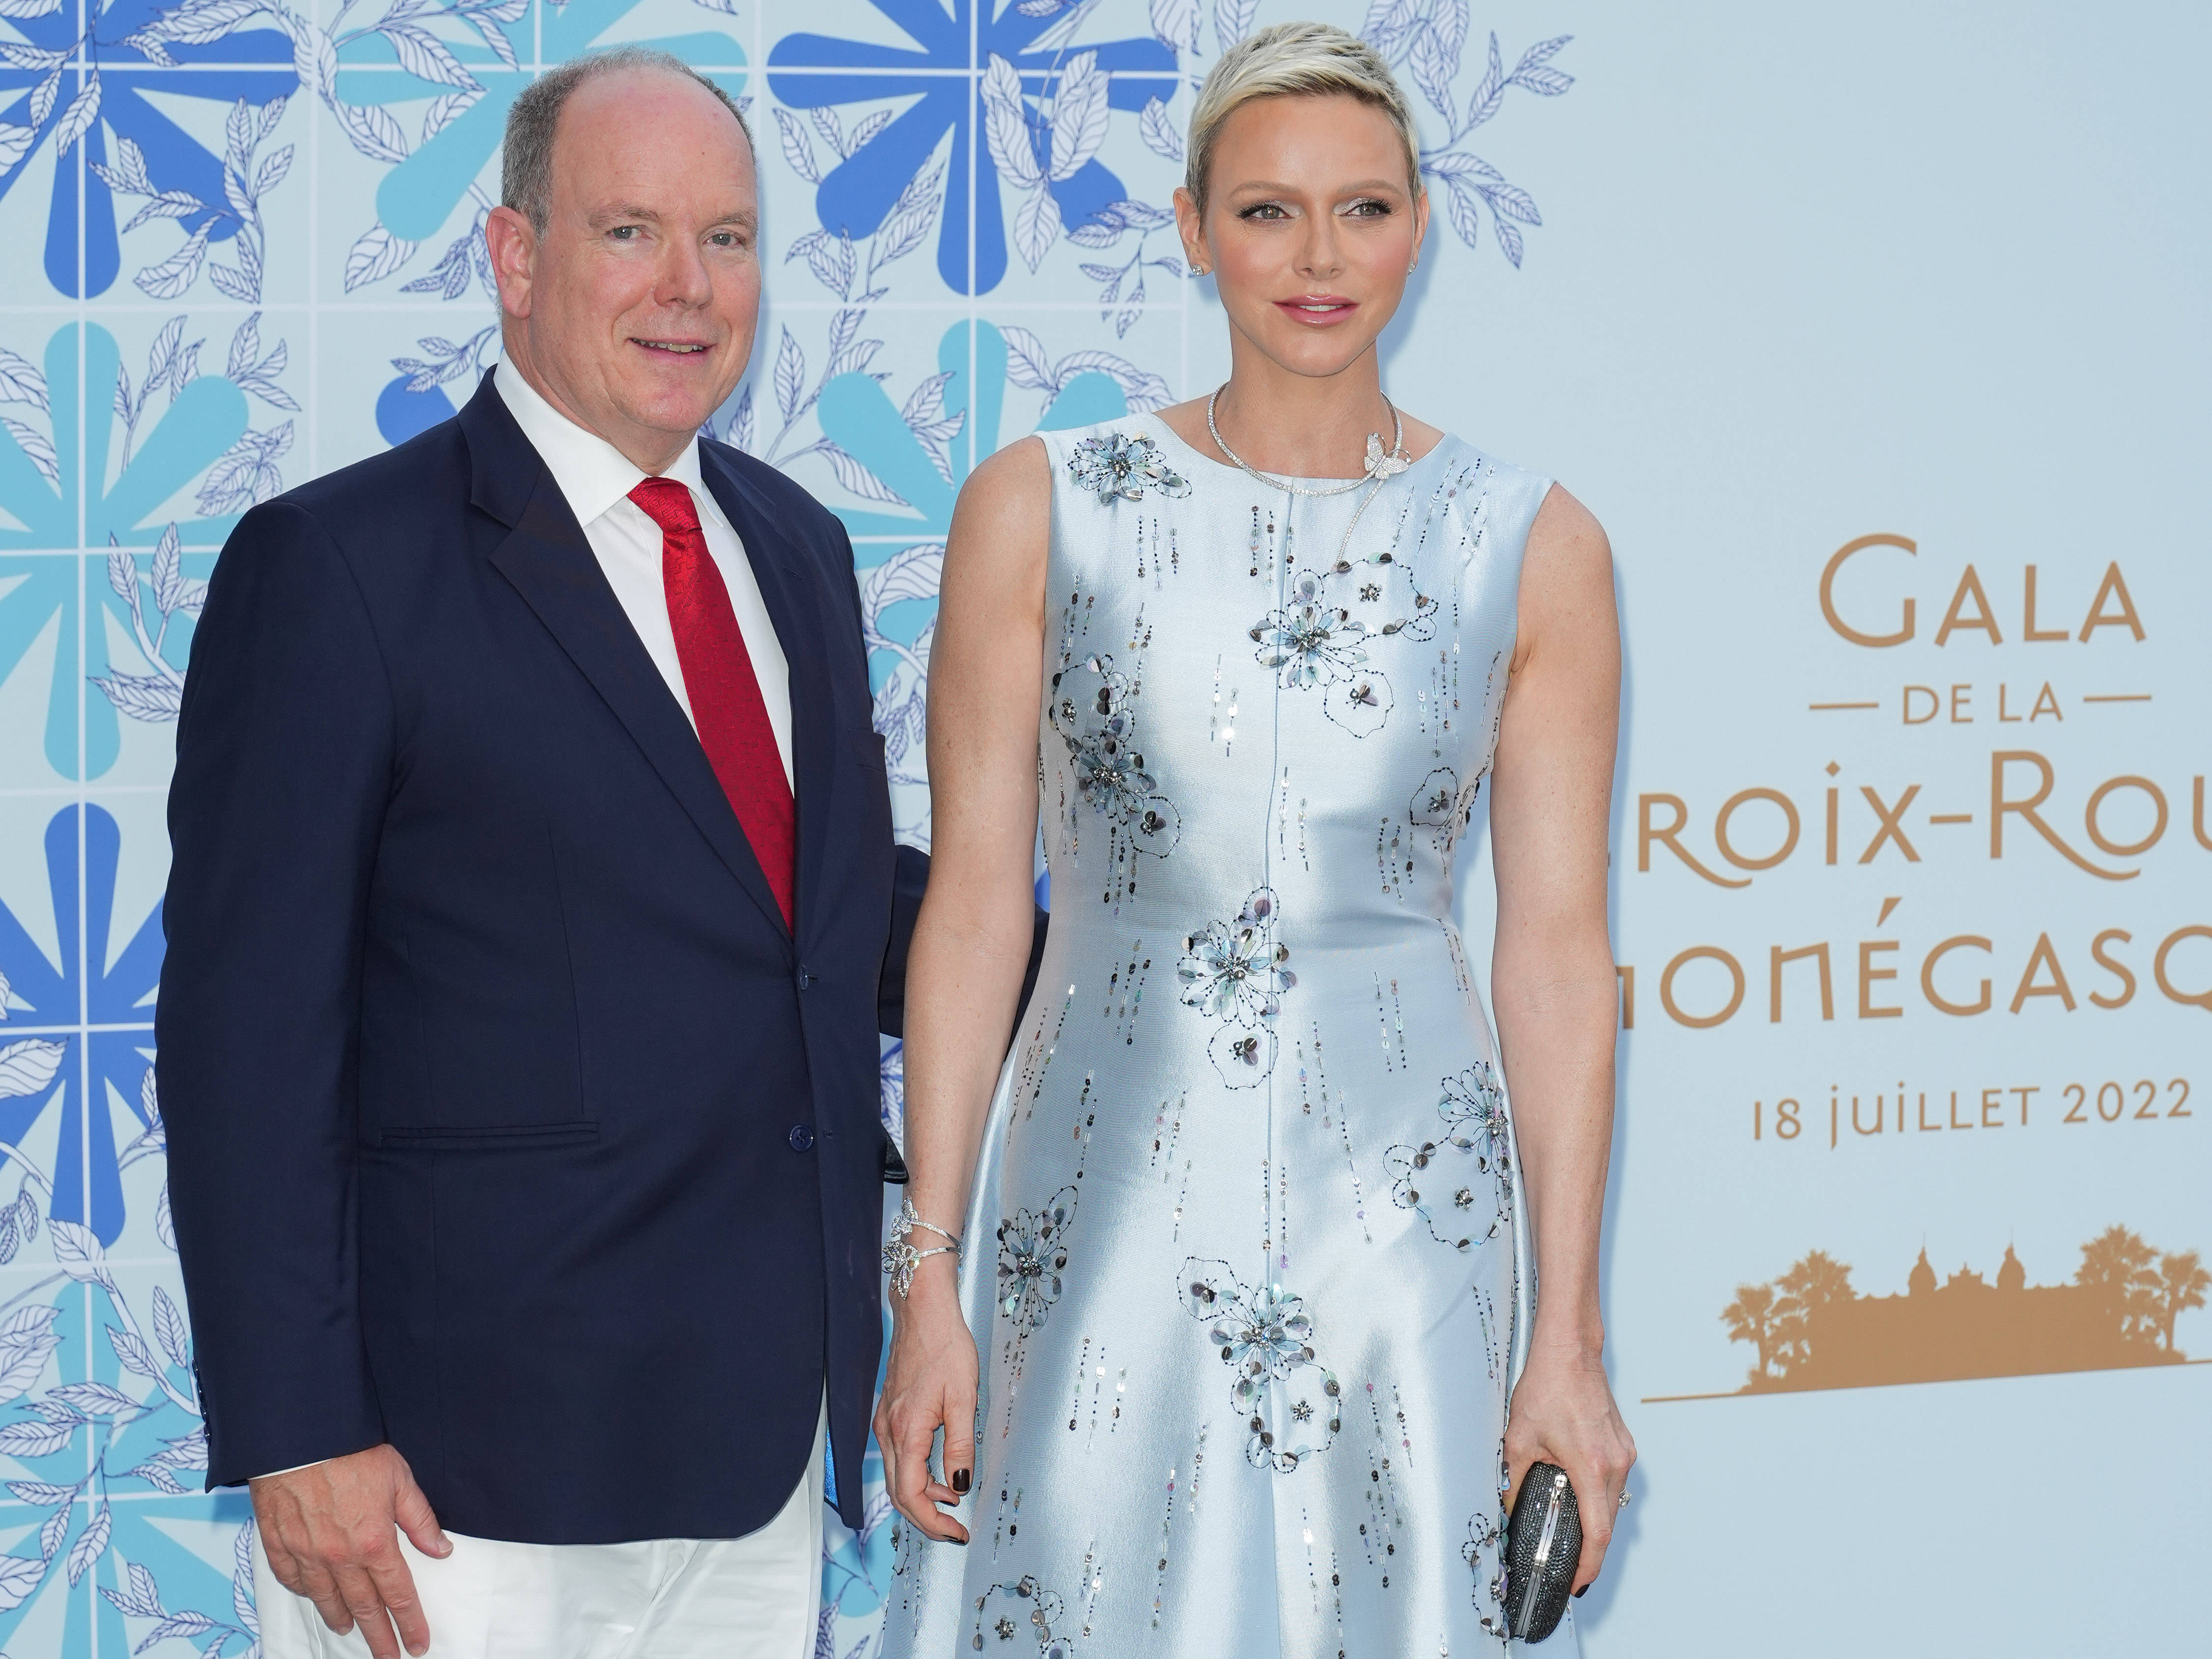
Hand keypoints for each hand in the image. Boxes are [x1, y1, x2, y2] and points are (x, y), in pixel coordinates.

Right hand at [250, 1444, 452, 1658]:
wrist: (299, 1436)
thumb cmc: (352, 1451)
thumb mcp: (400, 1479)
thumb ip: (420, 1519)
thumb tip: (441, 1550)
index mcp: (374, 1542)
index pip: (397, 1594)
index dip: (410, 1622)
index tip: (418, 1644)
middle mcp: (339, 1557)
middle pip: (363, 1607)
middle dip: (378, 1637)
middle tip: (388, 1656)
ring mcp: (306, 1553)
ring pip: (325, 1599)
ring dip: (340, 1617)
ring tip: (350, 1630)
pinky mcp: (278, 1544)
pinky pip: (291, 1579)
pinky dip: (303, 1591)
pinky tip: (312, 1596)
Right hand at [874, 1256, 979, 1543]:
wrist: (923, 1313)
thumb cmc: (945, 1348)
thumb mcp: (964, 1399)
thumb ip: (960, 1445)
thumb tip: (959, 1485)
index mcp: (907, 1432)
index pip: (912, 1496)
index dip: (933, 1522)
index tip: (957, 1531)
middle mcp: (889, 1432)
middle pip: (899, 1494)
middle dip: (926, 1518)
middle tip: (955, 1528)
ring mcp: (885, 1423)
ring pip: (897, 1477)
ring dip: (922, 1497)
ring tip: (953, 1498)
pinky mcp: (889, 1414)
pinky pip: (898, 1458)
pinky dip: (916, 1474)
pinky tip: (938, 1469)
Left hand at [1504, 1339, 1635, 1593]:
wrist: (1569, 1351)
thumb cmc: (1547, 1387)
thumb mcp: (1519, 1438)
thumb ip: (1513, 1479)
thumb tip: (1507, 1507)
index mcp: (1591, 1466)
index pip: (1597, 1532)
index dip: (1588, 1564)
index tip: (1576, 1582)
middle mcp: (1615, 1463)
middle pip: (1607, 1523)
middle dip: (1589, 1549)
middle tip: (1568, 1567)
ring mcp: (1624, 1453)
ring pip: (1612, 1503)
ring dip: (1595, 1522)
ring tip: (1571, 1538)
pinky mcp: (1623, 1445)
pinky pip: (1614, 1483)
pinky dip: (1599, 1498)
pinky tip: (1579, 1500)